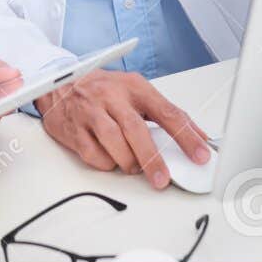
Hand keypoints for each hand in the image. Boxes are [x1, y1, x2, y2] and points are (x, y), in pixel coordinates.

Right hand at [34, 69, 208, 189]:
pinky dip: (106, 164)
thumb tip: (198, 136)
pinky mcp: (74, 129)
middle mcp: (112, 97)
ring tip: (134, 167)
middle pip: (137, 130)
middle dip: (153, 159)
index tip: (201, 153)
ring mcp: (91, 112)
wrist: (60, 83)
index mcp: (134, 86)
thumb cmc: (103, 89)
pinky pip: (94, 155)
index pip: (166, 112)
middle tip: (163, 178)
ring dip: (128, 162)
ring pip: (115, 144)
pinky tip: (111, 160)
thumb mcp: (136, 91)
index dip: (186, 135)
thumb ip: (166, 113)